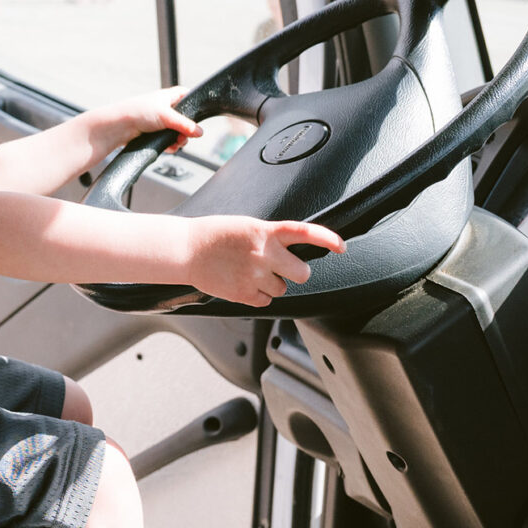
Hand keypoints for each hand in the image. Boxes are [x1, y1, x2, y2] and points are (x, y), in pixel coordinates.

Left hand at [92, 85, 201, 154]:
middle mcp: (163, 108)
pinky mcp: (152, 134)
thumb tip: (200, 132)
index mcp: (167, 96)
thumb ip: (185, 125)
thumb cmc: (137, 112)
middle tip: (184, 136)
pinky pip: (167, 140)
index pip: (186, 94)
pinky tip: (169, 148)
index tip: (198, 114)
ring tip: (176, 143)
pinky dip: (170, 145)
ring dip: (178, 140)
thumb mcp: (167, 116)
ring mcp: (158, 122)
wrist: (117, 127)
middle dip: (186, 130)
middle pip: (184, 119)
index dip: (193, 102)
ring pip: (176, 132)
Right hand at [190, 217, 345, 306]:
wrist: (186, 250)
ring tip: (249, 272)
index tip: (341, 247)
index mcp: (265, 231)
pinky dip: (257, 295)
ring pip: (282, 289)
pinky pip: (265, 301)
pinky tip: (242, 282)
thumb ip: (270, 236)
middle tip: (282, 268)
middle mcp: (264, 253)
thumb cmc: (214, 235)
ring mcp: (254, 275)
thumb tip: (290, 250)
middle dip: (295, 273)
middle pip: (302, 273)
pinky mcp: (244, 293)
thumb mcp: (246, 226)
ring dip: (271, 284)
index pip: (306, 232)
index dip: (328, 239)